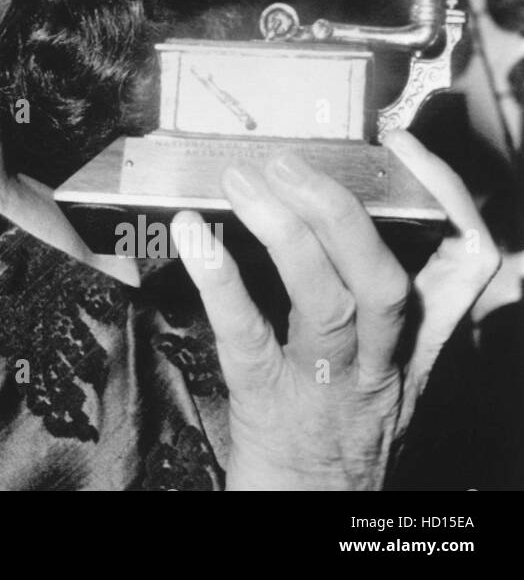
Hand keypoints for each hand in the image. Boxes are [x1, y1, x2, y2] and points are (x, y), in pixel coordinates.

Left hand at [171, 130, 500, 489]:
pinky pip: (247, 336)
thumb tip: (352, 209)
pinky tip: (192, 235)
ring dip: (283, 233)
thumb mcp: (388, 366)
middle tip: (287, 161)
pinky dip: (218, 280)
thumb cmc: (339, 428)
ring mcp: (327, 386)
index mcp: (419, 346)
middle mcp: (383, 364)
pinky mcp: (269, 403)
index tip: (398, 143)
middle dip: (341, 211)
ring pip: (327, 303)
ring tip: (239, 184)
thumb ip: (388, 302)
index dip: (441, 195)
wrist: (309, 513)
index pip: (464, 262)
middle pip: (385, 278)